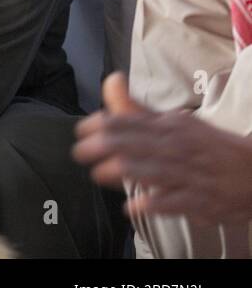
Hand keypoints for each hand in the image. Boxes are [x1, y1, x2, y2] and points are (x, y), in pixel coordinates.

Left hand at [73, 72, 251, 225]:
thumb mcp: (175, 123)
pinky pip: (172, 203)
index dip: (99, 125)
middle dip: (100, 147)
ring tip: (98, 175)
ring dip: (118, 173)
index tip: (81, 131)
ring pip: (148, 171)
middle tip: (79, 153)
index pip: (128, 120)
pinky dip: (150, 205)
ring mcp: (189, 175)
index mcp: (170, 126)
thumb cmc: (207, 147)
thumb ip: (137, 109)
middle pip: (132, 144)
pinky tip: (132, 206)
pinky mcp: (200, 201)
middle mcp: (177, 147)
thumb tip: (111, 80)